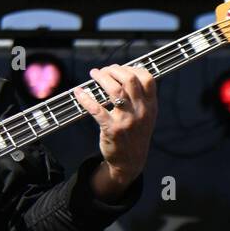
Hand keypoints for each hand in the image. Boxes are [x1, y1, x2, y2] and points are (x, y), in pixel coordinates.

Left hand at [73, 63, 155, 199]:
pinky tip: (79, 92)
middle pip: (129, 80)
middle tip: (104, 70)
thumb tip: (125, 74)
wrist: (130, 162)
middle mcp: (140, 111)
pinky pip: (96, 109)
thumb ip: (141, 98)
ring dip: (102, 78)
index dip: (132, 68)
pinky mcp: (112, 129)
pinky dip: (85, 98)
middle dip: (114, 70)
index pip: (147, 78)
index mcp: (150, 106)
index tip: (120, 68)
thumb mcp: (146, 117)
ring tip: (94, 74)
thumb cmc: (135, 135)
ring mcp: (126, 120)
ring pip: (114, 90)